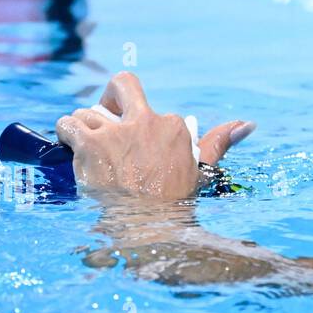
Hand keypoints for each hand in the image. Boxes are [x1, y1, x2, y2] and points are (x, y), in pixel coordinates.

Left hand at [55, 71, 254, 200]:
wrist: (148, 227)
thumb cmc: (174, 202)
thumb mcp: (200, 169)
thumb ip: (220, 141)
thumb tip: (248, 124)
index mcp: (172, 125)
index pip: (150, 111)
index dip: (138, 126)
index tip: (134, 147)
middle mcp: (145, 121)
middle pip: (122, 85)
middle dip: (111, 94)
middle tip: (104, 117)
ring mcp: (116, 132)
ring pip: (87, 113)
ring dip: (83, 127)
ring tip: (84, 148)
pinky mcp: (90, 144)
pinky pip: (68, 125)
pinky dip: (64, 133)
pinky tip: (67, 145)